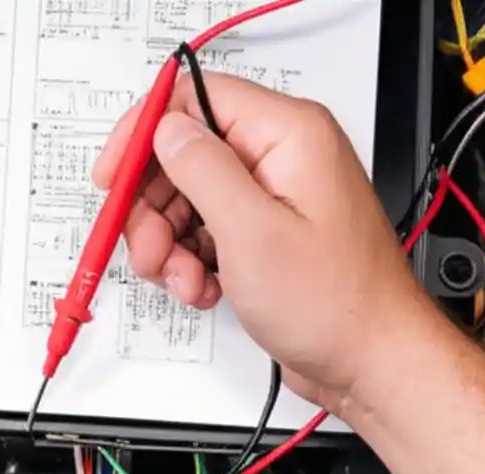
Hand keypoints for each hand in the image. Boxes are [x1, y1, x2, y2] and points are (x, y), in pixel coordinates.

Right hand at [94, 72, 432, 407]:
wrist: (371, 363)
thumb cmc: (336, 305)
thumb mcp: (252, 232)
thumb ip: (203, 170)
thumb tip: (166, 130)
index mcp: (288, 135)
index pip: (194, 98)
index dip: (145, 133)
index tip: (113, 176)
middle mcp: (280, 156)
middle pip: (183, 154)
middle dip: (152, 206)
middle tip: (148, 250)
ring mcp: (272, 195)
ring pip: (187, 198)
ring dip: (169, 243)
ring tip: (183, 280)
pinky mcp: (265, 231)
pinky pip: (204, 229)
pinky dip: (190, 260)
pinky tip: (202, 288)